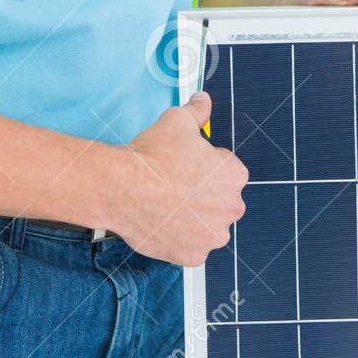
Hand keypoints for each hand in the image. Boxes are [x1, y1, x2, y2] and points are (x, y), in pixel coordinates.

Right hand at [107, 93, 247, 266]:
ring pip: (206, 226)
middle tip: (175, 186)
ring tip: (167, 206)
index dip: (204, 165)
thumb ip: (198, 112)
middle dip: (202, 194)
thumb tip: (203, 101)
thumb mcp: (178, 120)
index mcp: (234, 176)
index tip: (185, 165)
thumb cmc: (152, 156)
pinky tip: (163, 223)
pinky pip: (190, 247)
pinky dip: (179, 240)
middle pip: (219, 200)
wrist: (122, 187)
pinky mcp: (192, 256)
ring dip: (193, 219)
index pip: (225, 170)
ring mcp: (212, 236)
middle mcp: (231, 208)